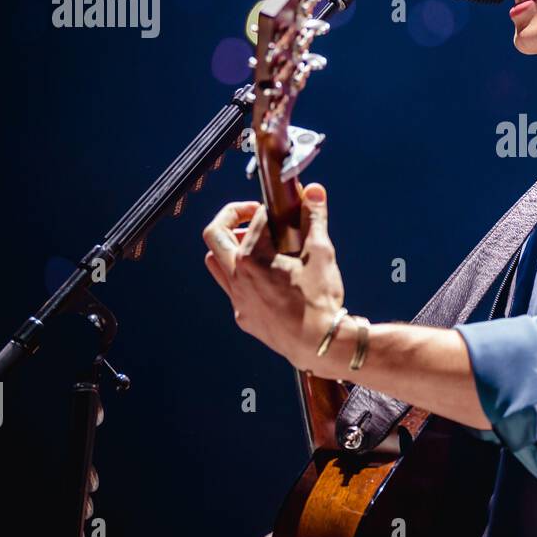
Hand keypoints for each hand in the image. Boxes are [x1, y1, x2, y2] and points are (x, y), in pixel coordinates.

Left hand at [202, 183, 344, 369]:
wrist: (318, 344)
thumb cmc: (319, 300)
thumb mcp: (321, 254)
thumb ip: (315, 219)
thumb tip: (315, 192)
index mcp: (252, 259)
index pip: (257, 220)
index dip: (272, 207)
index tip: (284, 205)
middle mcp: (237, 278)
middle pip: (215, 235)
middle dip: (233, 218)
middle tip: (254, 214)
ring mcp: (237, 299)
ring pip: (216, 263)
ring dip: (231, 247)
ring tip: (256, 244)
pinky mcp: (244, 317)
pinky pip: (232, 289)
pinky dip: (243, 275)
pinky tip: (267, 277)